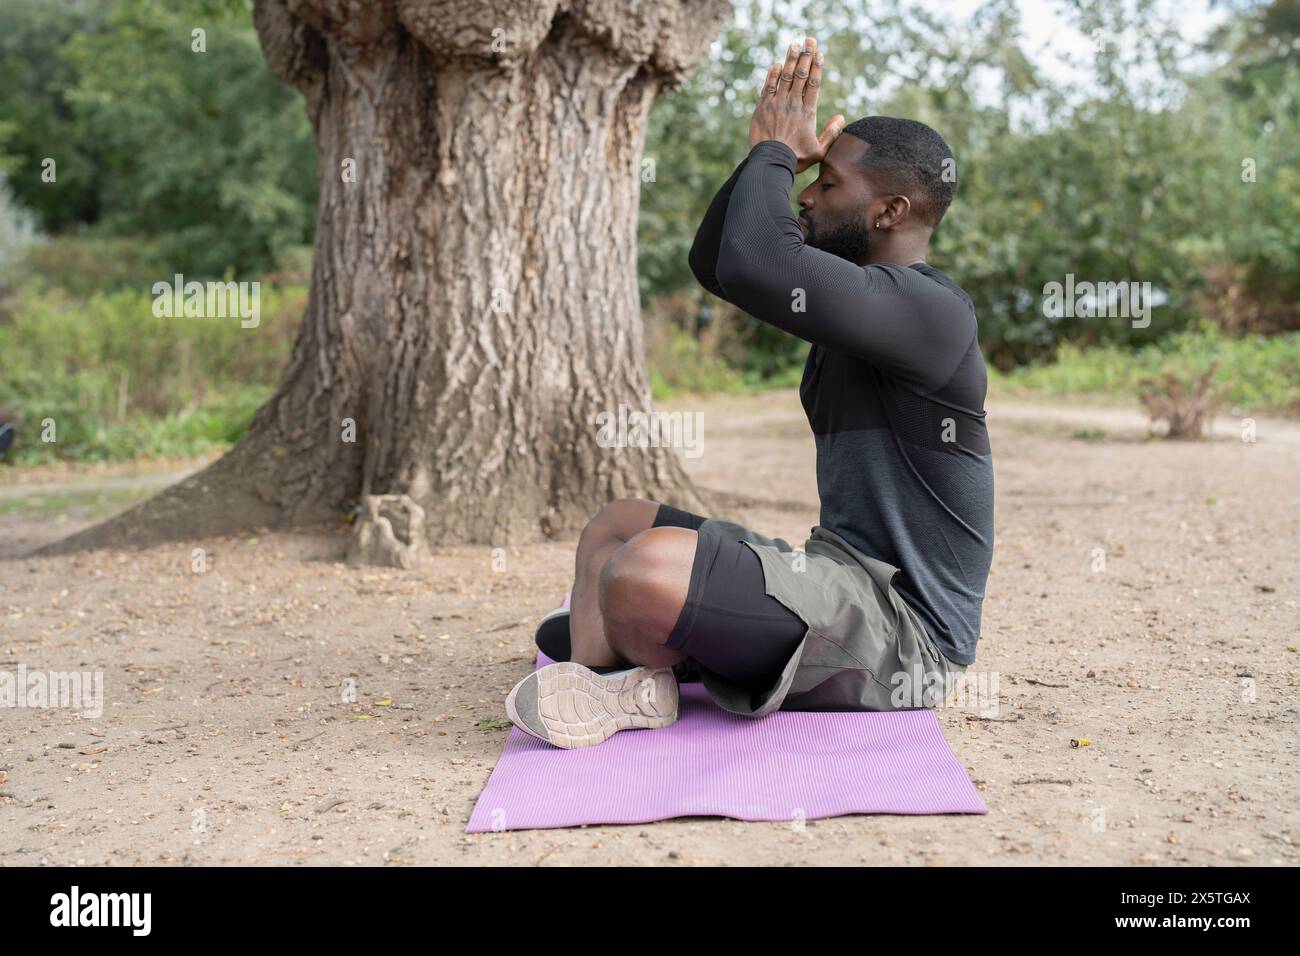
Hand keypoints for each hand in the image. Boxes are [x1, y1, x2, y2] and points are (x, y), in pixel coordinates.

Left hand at [749, 36, 844, 172]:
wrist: (770, 163)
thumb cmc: (796, 159)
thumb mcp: (819, 151)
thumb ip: (831, 134)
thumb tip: (840, 118)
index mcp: (807, 112)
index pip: (814, 83)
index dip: (817, 66)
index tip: (819, 53)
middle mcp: (793, 104)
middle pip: (801, 74)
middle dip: (806, 55)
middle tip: (809, 40)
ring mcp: (777, 104)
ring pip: (784, 76)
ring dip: (789, 59)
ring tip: (794, 44)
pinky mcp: (762, 108)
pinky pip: (768, 87)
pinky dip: (772, 75)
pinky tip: (776, 65)